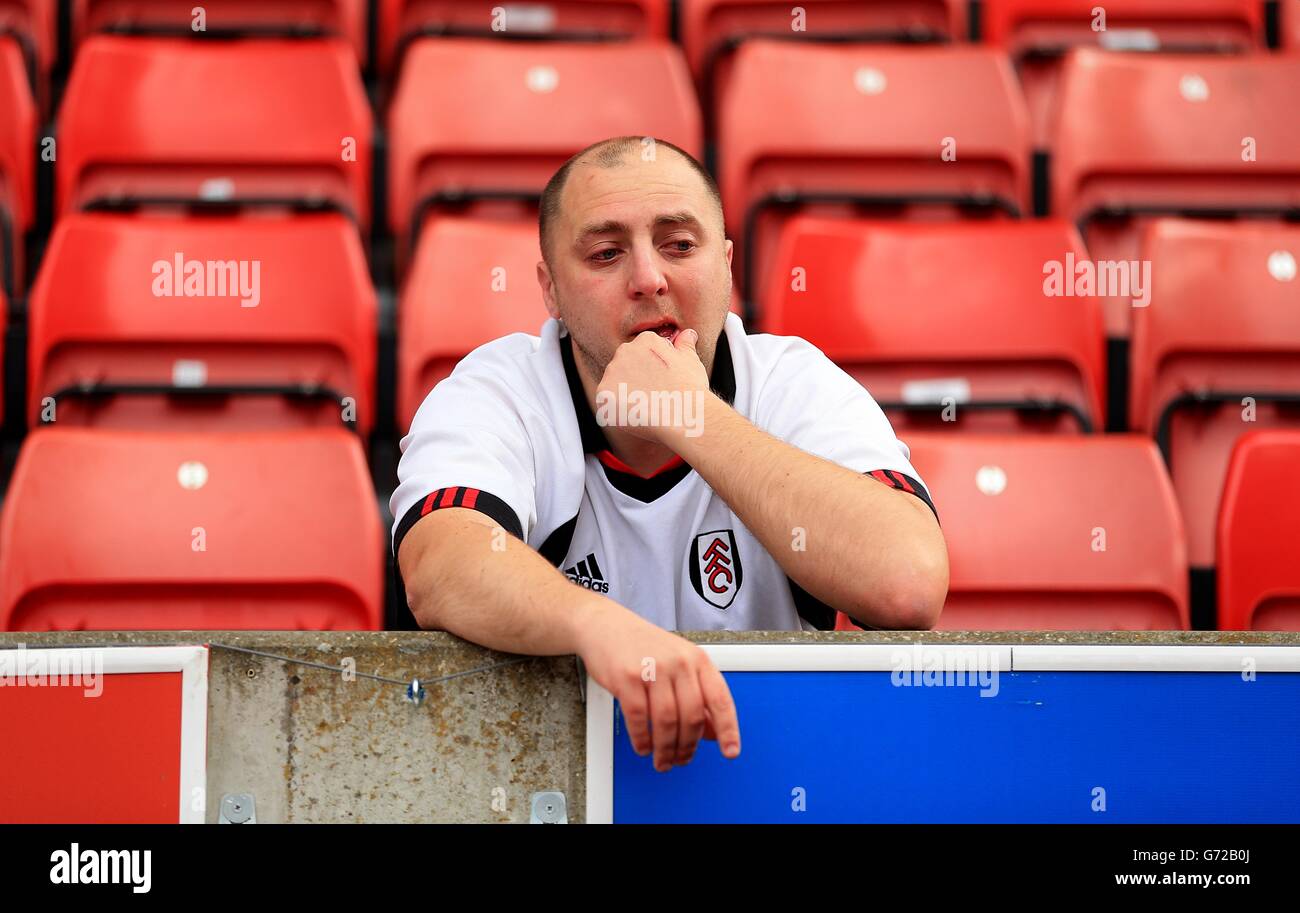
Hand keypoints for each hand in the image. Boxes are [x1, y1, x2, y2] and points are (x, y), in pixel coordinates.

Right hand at [576, 603, 740, 771]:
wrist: (606, 626)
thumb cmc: (643, 647)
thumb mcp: (679, 665)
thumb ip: (698, 696)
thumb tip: (713, 732)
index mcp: (697, 659)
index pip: (720, 699)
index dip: (728, 729)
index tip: (730, 751)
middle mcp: (679, 662)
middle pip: (692, 716)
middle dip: (688, 746)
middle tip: (682, 760)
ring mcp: (653, 669)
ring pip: (666, 721)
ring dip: (665, 749)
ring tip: (662, 760)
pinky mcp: (627, 678)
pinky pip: (639, 718)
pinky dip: (642, 739)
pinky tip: (643, 746)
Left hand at [595, 329, 710, 446]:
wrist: (682, 413)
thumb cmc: (689, 388)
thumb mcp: (691, 360)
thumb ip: (685, 344)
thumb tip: (688, 334)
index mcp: (645, 340)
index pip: (641, 353)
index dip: (651, 370)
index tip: (660, 382)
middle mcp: (624, 351)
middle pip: (625, 366)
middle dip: (635, 380)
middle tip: (653, 396)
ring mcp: (612, 372)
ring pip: (615, 384)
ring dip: (626, 395)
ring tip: (646, 407)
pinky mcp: (603, 393)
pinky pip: (607, 402)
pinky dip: (618, 410)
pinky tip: (636, 415)